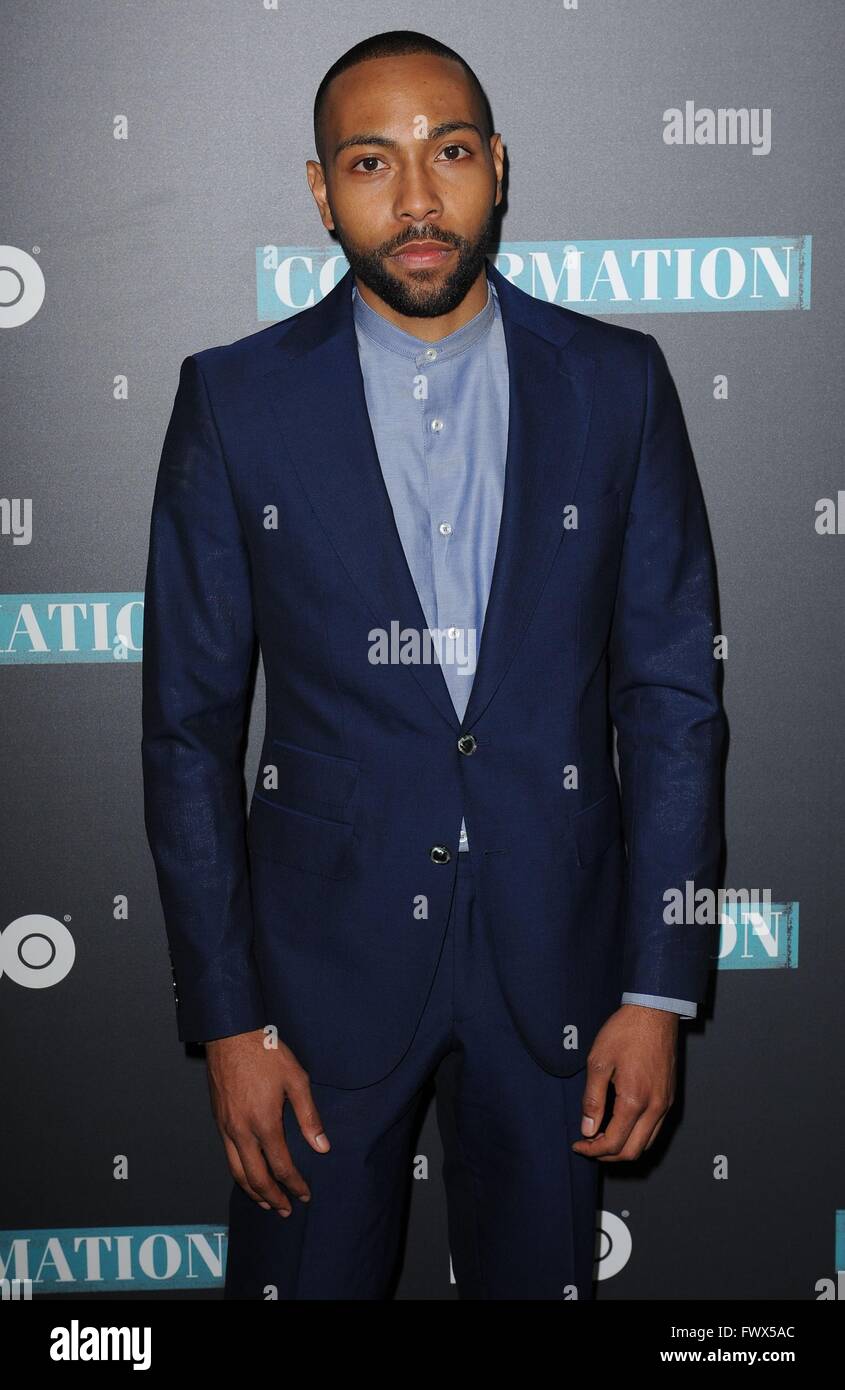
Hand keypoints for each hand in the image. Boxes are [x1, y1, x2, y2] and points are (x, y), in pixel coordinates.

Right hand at [205, 1028, 329, 1215]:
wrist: (230, 1034)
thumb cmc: (266, 1053)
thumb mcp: (296, 1079)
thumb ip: (309, 1116)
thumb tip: (322, 1147)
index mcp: (264, 1122)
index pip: (281, 1166)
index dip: (294, 1185)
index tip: (305, 1195)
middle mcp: (241, 1131)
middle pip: (256, 1178)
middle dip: (272, 1198)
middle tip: (285, 1210)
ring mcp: (226, 1127)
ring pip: (237, 1172)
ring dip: (252, 1192)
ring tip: (266, 1202)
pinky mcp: (218, 1120)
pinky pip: (228, 1156)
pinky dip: (239, 1173)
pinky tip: (248, 1174)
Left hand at [570, 1004, 677, 1160]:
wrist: (654, 1013)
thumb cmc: (625, 1033)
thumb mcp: (598, 1062)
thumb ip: (592, 1100)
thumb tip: (587, 1129)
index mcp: (635, 1101)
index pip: (614, 1143)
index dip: (592, 1150)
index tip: (578, 1145)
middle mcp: (655, 1108)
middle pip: (632, 1151)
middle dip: (607, 1155)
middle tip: (588, 1145)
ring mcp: (665, 1103)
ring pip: (647, 1143)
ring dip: (624, 1147)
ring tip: (602, 1137)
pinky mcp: (669, 1097)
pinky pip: (655, 1129)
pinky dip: (637, 1136)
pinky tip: (621, 1124)